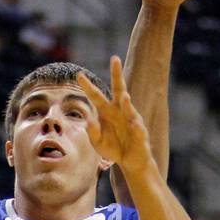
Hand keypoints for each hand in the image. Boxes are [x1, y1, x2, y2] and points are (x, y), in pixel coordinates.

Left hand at [76, 57, 152, 179]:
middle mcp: (120, 111)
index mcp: (107, 111)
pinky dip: (136, 127)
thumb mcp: (98, 143)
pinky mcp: (140, 133)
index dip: (88, 86)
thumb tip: (88, 121)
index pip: (96, 96)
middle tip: (115, 59)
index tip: (78, 74)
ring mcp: (131, 120)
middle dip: (117, 74)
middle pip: (118, 89)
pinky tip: (134, 124)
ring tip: (124, 97)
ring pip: (129, 108)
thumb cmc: (113, 148)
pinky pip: (138, 129)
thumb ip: (92, 132)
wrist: (130, 161)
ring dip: (126, 102)